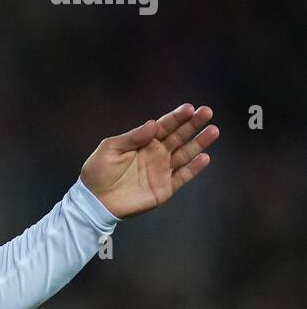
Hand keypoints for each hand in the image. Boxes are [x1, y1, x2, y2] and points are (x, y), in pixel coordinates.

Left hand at [80, 103, 218, 217]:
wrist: (95, 200)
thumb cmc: (98, 171)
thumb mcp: (110, 148)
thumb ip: (132, 137)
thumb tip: (154, 124)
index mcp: (143, 142)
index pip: (164, 126)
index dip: (177, 117)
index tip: (190, 108)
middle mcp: (156, 154)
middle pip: (179, 136)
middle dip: (193, 124)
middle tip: (207, 111)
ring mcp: (162, 170)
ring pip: (185, 154)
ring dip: (199, 143)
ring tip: (213, 130)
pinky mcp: (165, 188)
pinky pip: (183, 176)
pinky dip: (194, 168)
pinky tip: (205, 157)